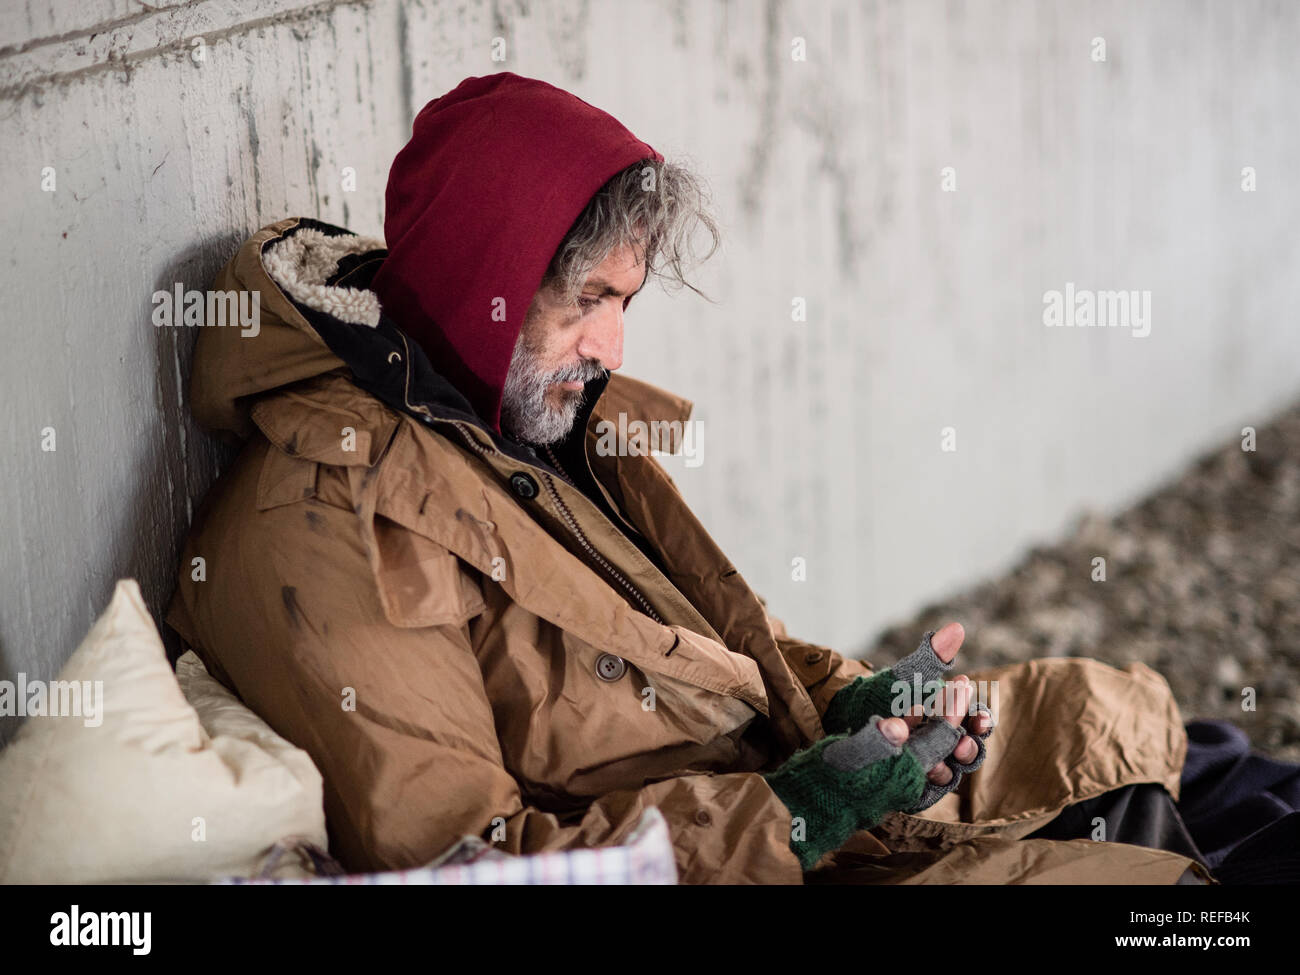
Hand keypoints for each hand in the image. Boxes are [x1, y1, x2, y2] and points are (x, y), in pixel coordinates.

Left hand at [897, 622, 992, 784]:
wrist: (843, 713)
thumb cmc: (883, 692)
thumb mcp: (907, 675)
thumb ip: (932, 656)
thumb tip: (957, 627)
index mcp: (951, 717)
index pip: (977, 722)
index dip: (982, 720)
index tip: (981, 718)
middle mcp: (944, 744)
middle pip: (968, 751)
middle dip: (968, 747)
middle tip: (962, 742)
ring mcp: (927, 766)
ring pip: (948, 773)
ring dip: (948, 768)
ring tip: (939, 762)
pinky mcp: (908, 784)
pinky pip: (921, 791)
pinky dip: (920, 785)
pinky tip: (913, 776)